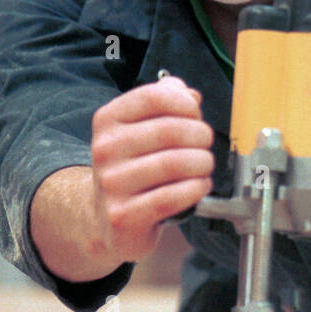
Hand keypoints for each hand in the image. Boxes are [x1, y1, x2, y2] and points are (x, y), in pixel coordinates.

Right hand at [88, 76, 213, 263]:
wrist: (106, 217)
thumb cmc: (132, 168)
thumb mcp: (139, 129)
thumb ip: (164, 103)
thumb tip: (190, 94)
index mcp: (108, 120)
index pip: (154, 97)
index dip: (186, 104)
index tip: (196, 115)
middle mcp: (105, 149)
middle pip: (170, 131)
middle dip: (201, 136)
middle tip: (205, 144)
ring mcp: (112, 184)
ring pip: (174, 164)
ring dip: (202, 163)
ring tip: (204, 166)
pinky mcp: (124, 216)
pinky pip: (172, 197)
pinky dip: (196, 189)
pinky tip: (199, 186)